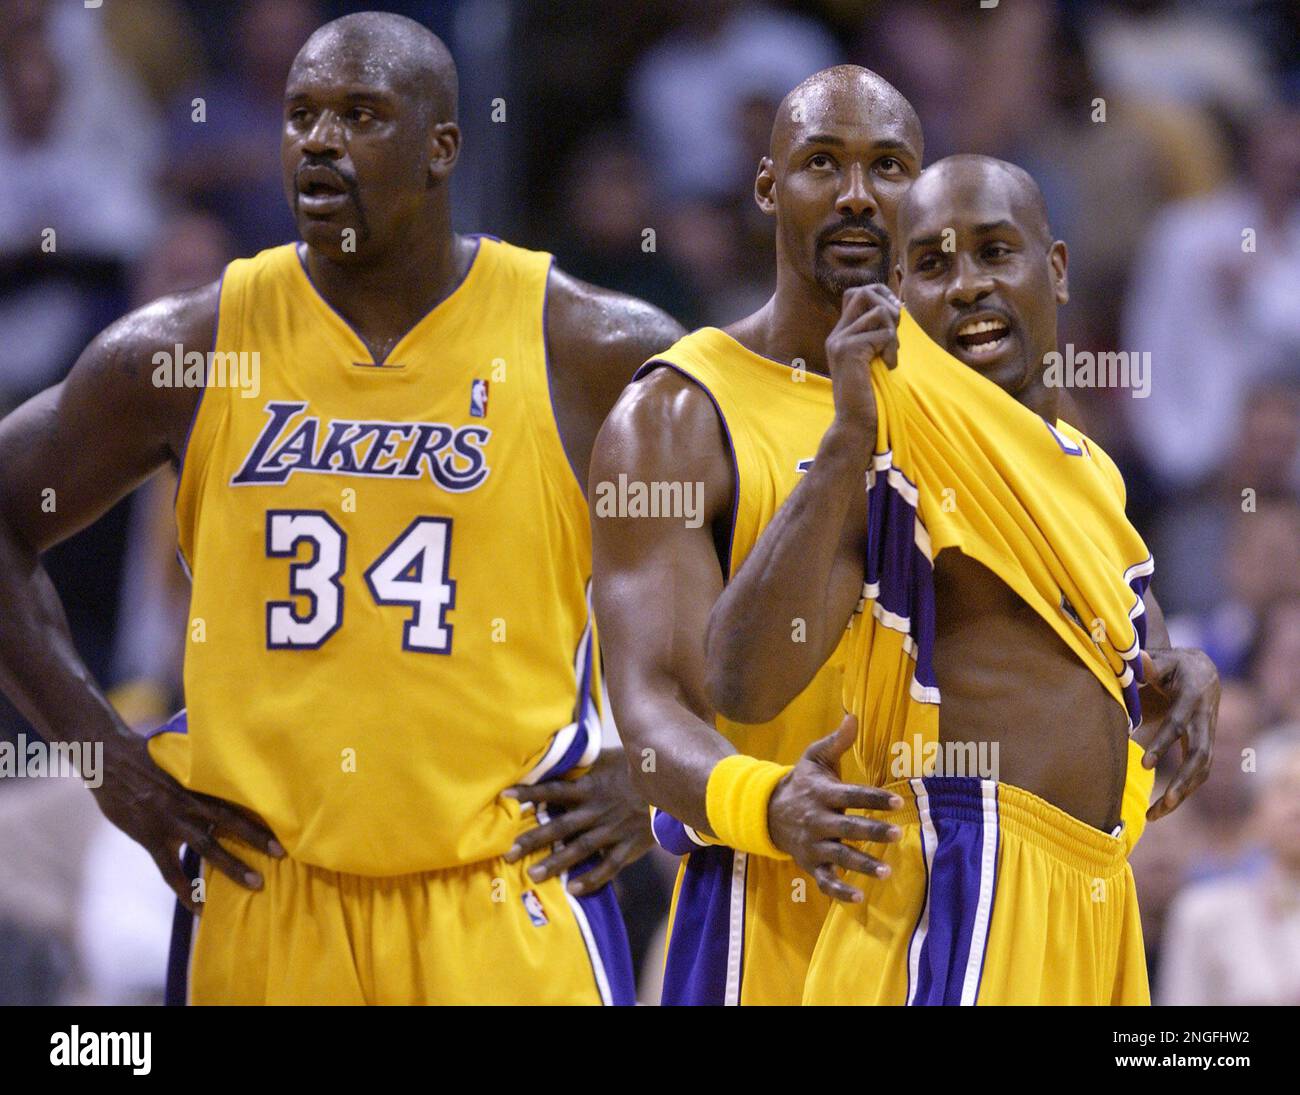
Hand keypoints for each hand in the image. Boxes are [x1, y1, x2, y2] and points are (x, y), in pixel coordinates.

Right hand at [93, 731, 283, 913]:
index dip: (259, 808)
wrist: (109, 759)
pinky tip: (200, 908)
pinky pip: (171, 871)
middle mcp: (189, 801)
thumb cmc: (147, 756)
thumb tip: (228, 769)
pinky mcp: (150, 838)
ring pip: (207, 847)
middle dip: (256, 838)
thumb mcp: (180, 758)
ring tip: (255, 884)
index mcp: (199, 781)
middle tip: (282, 854)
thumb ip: (201, 772)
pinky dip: (186, 890)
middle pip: (229, 822)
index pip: (235, 796)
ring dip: (232, 866)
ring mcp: (170, 821)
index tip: (283, 818)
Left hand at [502, 747, 653, 895]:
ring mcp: (613, 830)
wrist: (671, 783)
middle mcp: (596, 810)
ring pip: (580, 849)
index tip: (505, 796)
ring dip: (556, 863)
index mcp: (589, 787)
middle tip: (509, 854)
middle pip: (560, 827)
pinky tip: (573, 889)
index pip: (553, 790)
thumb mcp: (606, 757)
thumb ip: (581, 761)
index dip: (530, 793)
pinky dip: (591, 879)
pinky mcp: (629, 845)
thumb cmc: (634, 768)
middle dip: (534, 840)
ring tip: (534, 876)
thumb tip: (555, 752)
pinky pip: (609, 866)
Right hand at [768, 713, 901, 902]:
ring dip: (862, 865)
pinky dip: (839, 890)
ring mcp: (814, 844)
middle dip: (871, 832)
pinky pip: (825, 880)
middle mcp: (818, 820)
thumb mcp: (814, 759)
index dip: (874, 799)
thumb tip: (854, 716)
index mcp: (823, 794)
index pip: (852, 796)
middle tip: (896, 834)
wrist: (766, 811)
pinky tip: (859, 897)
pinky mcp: (811, 863)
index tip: (897, 801)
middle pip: (847, 828)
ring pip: (840, 856)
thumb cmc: (801, 783)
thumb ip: (836, 741)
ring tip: (885, 872)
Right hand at [825, 284, 898, 433]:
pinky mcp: (848, 351)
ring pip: (878, 312)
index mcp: (841, 335)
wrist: (855, 423)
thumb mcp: (874, 359)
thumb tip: (898, 308)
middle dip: (887, 306)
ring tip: (889, 356)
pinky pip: (883, 333)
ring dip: (893, 333)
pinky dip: (893, 349)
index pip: (856, 293)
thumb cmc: (870, 396)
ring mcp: (839, 341)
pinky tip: (889, 366)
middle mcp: (836, 335)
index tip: (895, 317)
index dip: (879, 295)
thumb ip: (878, 335)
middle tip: (893, 333)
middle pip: (863, 292)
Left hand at [1136, 647, 1218, 819]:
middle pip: (1200, 755)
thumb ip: (1149, 664)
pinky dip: (1183, 792)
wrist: (1204, 671)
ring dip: (1182, 793)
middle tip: (1164, 801)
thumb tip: (1137, 661)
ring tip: (1155, 815)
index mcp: (1192, 697)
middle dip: (1183, 780)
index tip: (1144, 764)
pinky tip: (1161, 809)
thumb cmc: (1175, 666)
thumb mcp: (1163, 660)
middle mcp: (1204, 720)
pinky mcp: (1205, 746)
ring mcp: (1208, 735)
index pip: (1178, 725)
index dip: (1163, 745)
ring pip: (1202, 770)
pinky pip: (1198, 774)